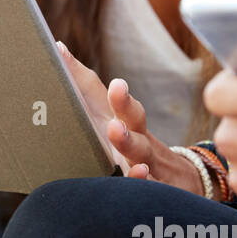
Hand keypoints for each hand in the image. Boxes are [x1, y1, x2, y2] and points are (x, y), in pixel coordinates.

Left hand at [56, 42, 205, 194]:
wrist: (180, 181)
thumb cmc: (133, 148)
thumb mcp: (109, 127)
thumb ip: (83, 96)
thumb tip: (56, 52)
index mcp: (120, 119)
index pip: (102, 93)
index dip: (80, 73)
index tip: (61, 52)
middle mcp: (135, 135)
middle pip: (133, 114)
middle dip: (123, 100)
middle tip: (116, 86)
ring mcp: (147, 160)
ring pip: (139, 148)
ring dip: (127, 138)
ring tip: (115, 129)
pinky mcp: (154, 185)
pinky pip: (148, 183)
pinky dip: (143, 178)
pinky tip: (140, 173)